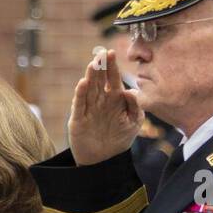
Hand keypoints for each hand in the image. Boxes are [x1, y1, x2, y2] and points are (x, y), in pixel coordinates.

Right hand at [68, 48, 142, 165]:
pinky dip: (80, 94)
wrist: (104, 159)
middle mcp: (100, 100)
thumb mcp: (134, 122)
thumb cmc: (120, 138)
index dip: (112, 66)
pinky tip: (82, 83)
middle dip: (100, 66)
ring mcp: (88, 108)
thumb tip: (130, 90)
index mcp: (114, 98)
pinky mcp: (78, 119)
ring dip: (90, 76)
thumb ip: (135, 106)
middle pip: (99, 80)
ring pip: (89, 88)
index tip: (112, 53)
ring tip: (93, 64)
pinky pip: (79, 104)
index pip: (113, 78)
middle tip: (101, 53)